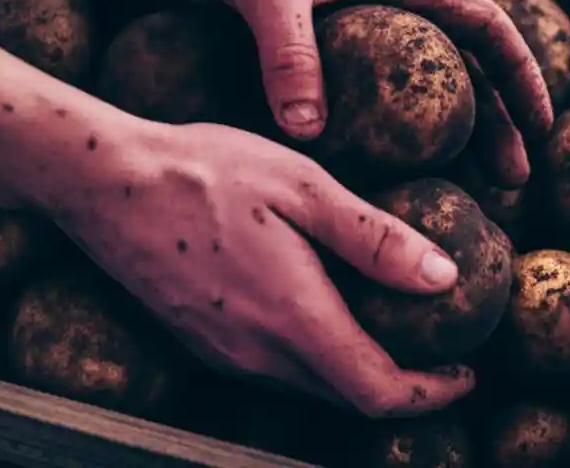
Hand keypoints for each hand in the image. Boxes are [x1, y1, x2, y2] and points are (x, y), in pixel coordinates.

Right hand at [35, 119, 475, 416]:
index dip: (432, 394)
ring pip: (310, 387)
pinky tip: (319, 309)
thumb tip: (443, 277)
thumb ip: (372, 238)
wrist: (104, 182)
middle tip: (438, 349)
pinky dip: (312, 356)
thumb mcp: (300, 186)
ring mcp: (223, 353)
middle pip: (348, 398)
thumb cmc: (203, 171)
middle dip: (402, 385)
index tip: (465, 370)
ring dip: (356, 370)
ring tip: (388, 325)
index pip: (379, 392)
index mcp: (294, 318)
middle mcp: (258, 353)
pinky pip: (271, 368)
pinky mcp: (199, 342)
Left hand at [166, 0, 553, 186]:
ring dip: (440, 131)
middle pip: (460, 66)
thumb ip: (289, 52)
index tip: (542, 129)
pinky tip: (371, 162)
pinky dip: (379, 124)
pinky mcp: (315, 34)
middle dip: (493, 122)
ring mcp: (352, 19)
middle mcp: (386, 2)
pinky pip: (362, 86)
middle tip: (506, 184)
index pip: (485, 27)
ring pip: (413, 81)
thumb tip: (309, 132)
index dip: (521, 77)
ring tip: (454, 187)